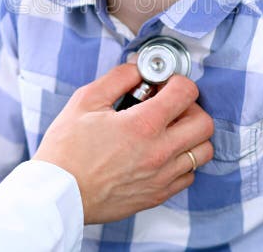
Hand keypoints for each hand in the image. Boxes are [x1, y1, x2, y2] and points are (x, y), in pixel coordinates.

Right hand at [33, 64, 213, 223]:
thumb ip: (118, 78)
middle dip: (190, 107)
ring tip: (168, 130)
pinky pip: (189, 175)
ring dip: (191, 135)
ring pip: (202, 151)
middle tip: (169, 106)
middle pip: (204, 123)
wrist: (58, 194)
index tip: (162, 84)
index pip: (186, 92)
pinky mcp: (157, 195)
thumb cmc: (67, 149)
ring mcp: (161, 177)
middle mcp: (159, 152)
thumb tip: (138, 68)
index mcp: (143, 125)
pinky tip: (161, 154)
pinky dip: (182, 161)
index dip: (176, 81)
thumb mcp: (86, 101)